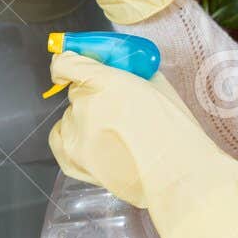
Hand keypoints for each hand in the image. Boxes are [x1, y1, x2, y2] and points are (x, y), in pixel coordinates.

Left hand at [46, 52, 212, 206]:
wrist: (177, 176)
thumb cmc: (176, 133)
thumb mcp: (158, 86)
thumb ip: (130, 73)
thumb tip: (115, 68)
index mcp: (107, 83)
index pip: (67, 63)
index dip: (69, 61)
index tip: (73, 65)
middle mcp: (86, 107)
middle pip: (76, 92)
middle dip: (93, 95)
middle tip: (117, 108)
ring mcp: (76, 136)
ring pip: (70, 117)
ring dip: (86, 119)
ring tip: (115, 134)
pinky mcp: (73, 162)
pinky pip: (60, 139)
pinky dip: (72, 136)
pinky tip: (93, 140)